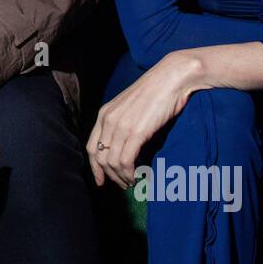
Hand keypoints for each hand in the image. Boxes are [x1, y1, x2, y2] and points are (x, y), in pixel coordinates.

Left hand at [88, 51, 204, 188]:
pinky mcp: (135, 131)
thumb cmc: (156, 93)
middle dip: (110, 176)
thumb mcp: (131, 108)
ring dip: (122, 177)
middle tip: (123, 185)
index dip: (95, 167)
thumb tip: (124, 149)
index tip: (101, 181)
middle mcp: (108, 120)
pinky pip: (125, 161)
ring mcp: (121, 126)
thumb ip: (123, 125)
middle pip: (100, 158)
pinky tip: (138, 175)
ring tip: (132, 182)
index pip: (91, 147)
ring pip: (112, 162)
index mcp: (104, 113)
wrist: (171, 78)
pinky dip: (130, 173)